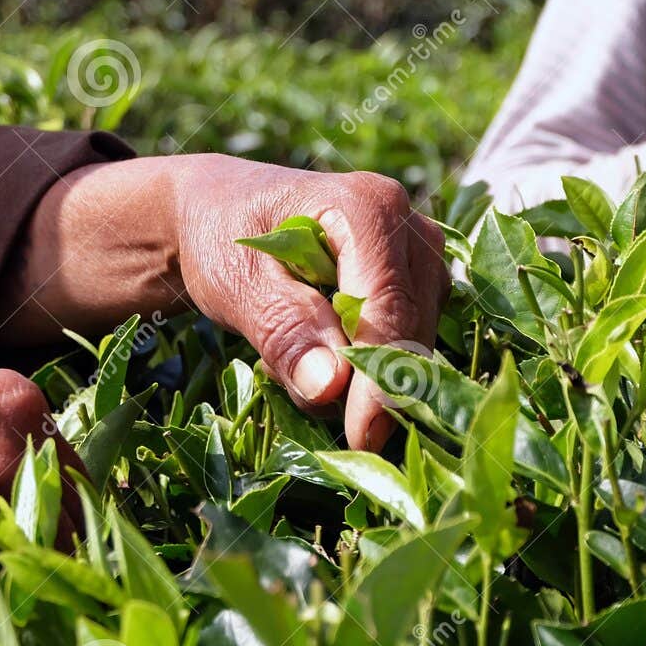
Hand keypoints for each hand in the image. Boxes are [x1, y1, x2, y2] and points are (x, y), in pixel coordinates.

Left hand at [0, 155, 448, 452]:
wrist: (223, 216)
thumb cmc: (223, 238)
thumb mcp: (235, 282)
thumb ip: (283, 330)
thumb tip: (331, 388)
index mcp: (368, 209)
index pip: (389, 310)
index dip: (378, 380)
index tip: (360, 437)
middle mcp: (410, 229)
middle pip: (410, 333)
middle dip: (358, 378)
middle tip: (284, 371)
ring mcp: (422, 260)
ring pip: (412, 347)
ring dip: (355, 373)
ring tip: (291, 350)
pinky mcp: (420, 289)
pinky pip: (404, 347)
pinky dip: (360, 366)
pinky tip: (317, 351)